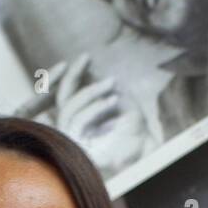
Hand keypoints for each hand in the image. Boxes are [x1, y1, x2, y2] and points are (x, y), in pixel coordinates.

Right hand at [53, 52, 147, 175]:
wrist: (146, 148)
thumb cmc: (133, 125)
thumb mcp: (118, 97)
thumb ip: (101, 84)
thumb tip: (87, 65)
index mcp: (78, 116)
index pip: (65, 93)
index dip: (71, 75)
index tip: (85, 57)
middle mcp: (71, 128)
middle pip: (61, 98)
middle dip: (73, 75)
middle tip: (86, 57)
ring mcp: (73, 140)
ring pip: (68, 109)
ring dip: (90, 91)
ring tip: (112, 82)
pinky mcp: (78, 150)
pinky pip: (77, 123)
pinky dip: (94, 108)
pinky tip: (113, 99)